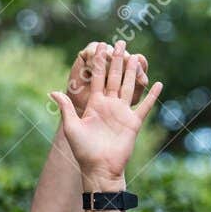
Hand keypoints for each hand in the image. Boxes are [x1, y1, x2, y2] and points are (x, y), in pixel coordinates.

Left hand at [50, 44, 161, 185]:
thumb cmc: (83, 151)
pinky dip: (151, 96)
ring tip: (137, 56)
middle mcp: (109, 105)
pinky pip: (145, 106)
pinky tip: (158, 84)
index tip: (101, 46)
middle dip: (118, 60)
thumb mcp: (72, 127)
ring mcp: (122, 113)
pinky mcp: (133, 122)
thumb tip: (53, 92)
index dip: (99, 63)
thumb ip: (66, 108)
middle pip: (114, 77)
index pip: (98, 78)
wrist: (99, 169)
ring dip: (133, 72)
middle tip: (121, 42)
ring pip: (129, 87)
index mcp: (95, 104)